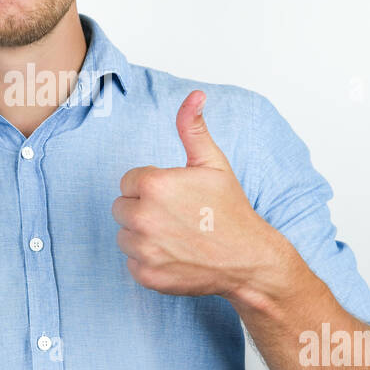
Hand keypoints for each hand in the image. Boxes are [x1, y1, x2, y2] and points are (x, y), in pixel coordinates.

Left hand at [112, 90, 275, 298]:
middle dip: (143, 208)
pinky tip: (174, 255)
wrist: (248, 259)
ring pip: (124, 235)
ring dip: (142, 235)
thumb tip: (195, 95)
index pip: (129, 181)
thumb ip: (193, 128)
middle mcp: (143, 216)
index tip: (175, 196)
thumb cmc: (230, 210)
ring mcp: (144, 249)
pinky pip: (131, 261)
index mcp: (154, 185)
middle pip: (121, 207)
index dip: (151, 187)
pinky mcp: (146, 275)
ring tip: (175, 235)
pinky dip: (148, 260)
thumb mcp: (212, 163)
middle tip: (176, 216)